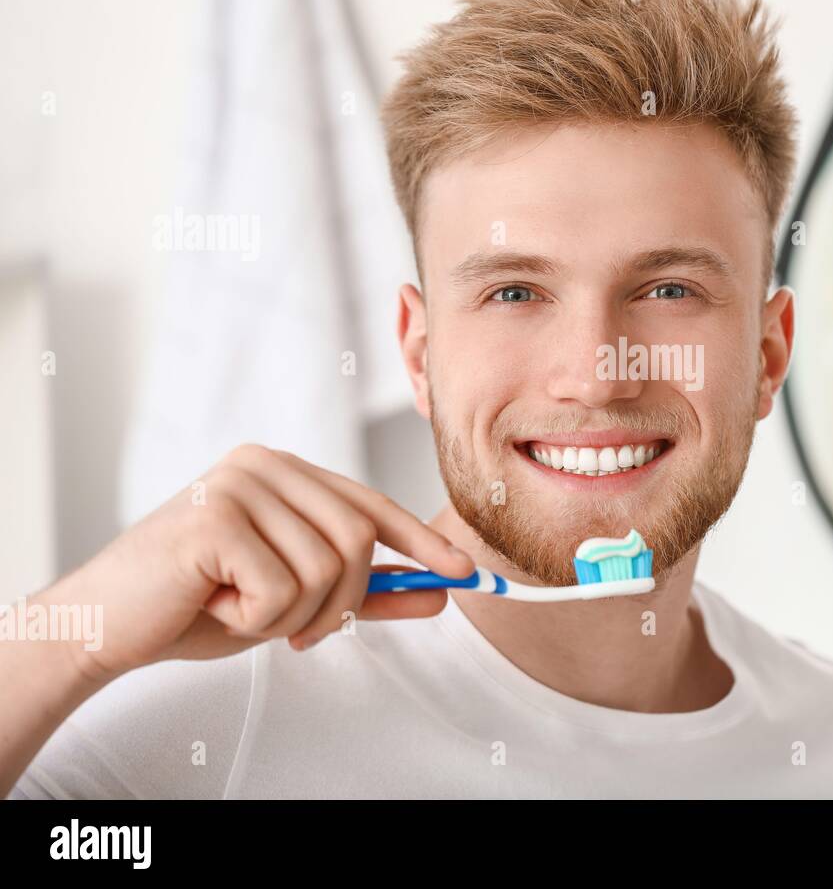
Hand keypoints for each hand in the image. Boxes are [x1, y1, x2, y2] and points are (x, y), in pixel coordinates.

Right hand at [54, 443, 473, 682]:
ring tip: (243, 612)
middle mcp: (264, 464)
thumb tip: (440, 594)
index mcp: (284, 472)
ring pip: (327, 568)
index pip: (371, 504)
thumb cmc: (198, 605)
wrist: (105, 624)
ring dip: (293, 616)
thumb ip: (365, 593)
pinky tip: (216, 607)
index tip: (464, 574)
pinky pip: (282, 589)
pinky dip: (257, 620)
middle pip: (359, 539)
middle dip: (341, 602)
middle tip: (299, 632)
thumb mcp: (294, 600)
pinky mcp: (214, 517)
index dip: (421, 542)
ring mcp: (237, 484)